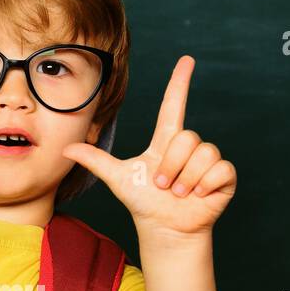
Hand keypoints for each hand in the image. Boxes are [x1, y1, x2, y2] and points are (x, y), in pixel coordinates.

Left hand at [62, 55, 235, 236]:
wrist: (165, 230)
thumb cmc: (144, 204)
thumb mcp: (118, 179)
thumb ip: (95, 161)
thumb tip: (65, 148)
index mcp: (166, 141)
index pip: (173, 105)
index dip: (179, 83)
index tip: (187, 60)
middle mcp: (188, 147)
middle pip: (186, 138)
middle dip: (171, 167)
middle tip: (163, 186)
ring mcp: (208, 161)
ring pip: (204, 154)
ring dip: (187, 179)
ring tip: (180, 194)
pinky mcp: (224, 177)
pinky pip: (220, 170)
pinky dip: (206, 186)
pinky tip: (199, 196)